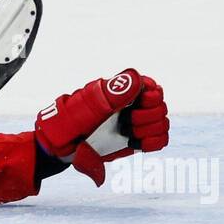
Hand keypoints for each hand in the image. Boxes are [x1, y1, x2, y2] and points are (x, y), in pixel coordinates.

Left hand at [35, 69, 169, 185]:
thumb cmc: (72, 119)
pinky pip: (160, 140)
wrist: (61, 144)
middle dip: (148, 117)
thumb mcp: (89, 105)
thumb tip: (137, 79)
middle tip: (128, 123)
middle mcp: (131, 105)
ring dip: (149, 131)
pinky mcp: (136, 140)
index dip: (151, 97)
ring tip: (129, 133)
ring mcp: (134, 123)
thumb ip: (114, 93)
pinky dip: (153, 142)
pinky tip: (137, 143)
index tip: (139, 104)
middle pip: (161, 107)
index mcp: (122, 91)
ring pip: (162, 123)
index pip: (153, 88)